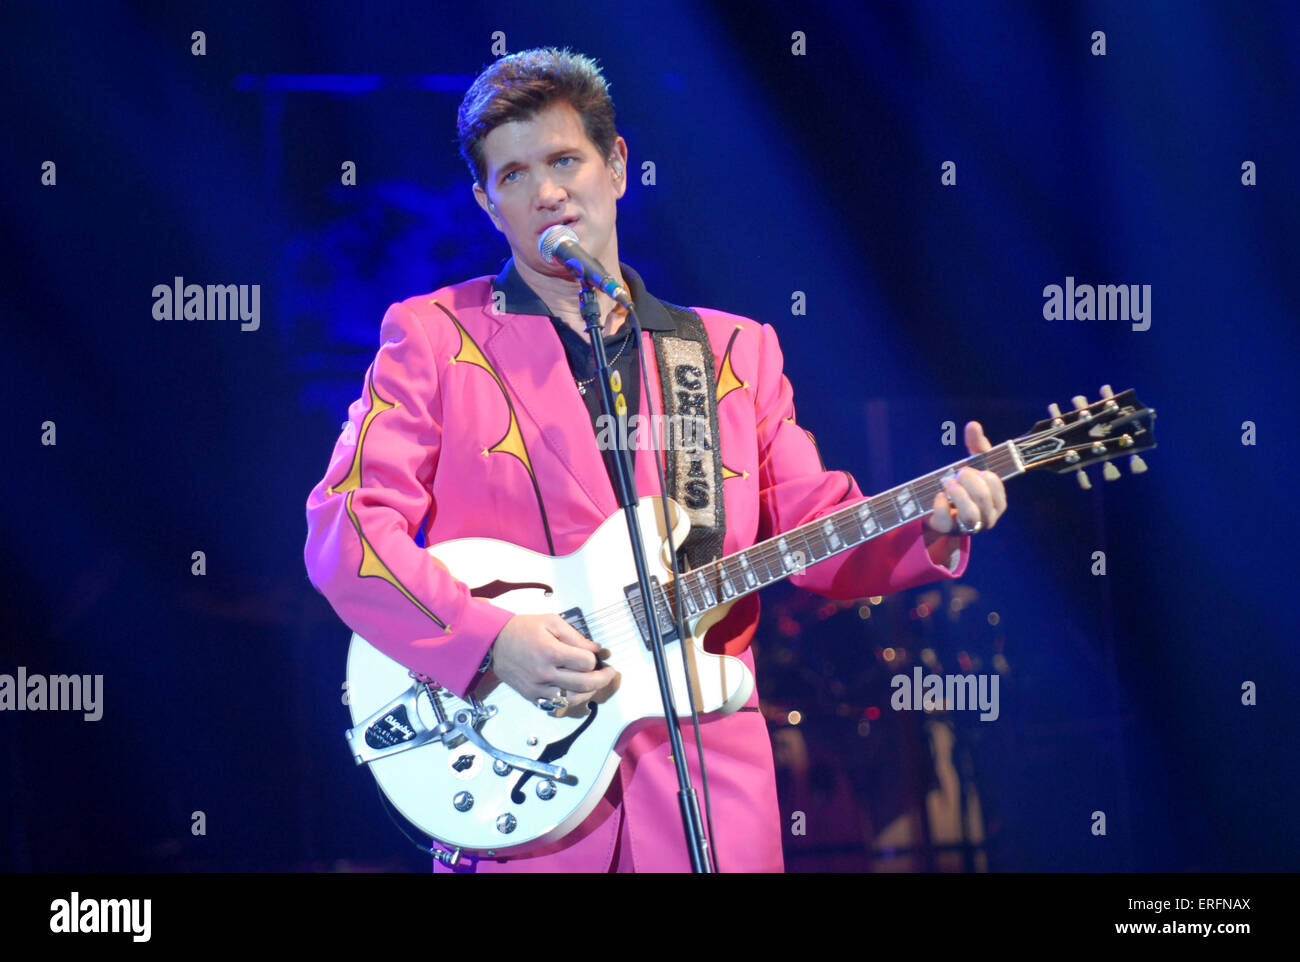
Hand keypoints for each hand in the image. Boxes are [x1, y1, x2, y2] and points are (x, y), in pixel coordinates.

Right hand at [484, 613, 618, 715]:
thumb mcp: (551, 622)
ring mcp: (537, 688)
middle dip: (602, 679)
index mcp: (550, 652)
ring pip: (573, 699)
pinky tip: (575, 691)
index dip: (595, 659)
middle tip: (610, 673)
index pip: (586, 663)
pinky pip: (557, 705)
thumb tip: (596, 650)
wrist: (493, 642)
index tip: (598, 655)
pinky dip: (570, 700)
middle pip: (584, 684)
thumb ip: (575, 637)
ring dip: (589, 692)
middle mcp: (545, 673)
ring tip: (595, 683)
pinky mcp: (531, 696)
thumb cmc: (522, 628)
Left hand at [925, 421, 1007, 538]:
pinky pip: (946, 521)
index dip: (982, 474)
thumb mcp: (973, 465)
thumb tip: (973, 424)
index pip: (995, 485)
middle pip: (983, 497)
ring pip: (971, 514)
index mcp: (997, 501)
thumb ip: (976, 446)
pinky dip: (941, 505)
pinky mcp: (948, 530)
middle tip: (957, 474)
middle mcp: (987, 517)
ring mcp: (968, 527)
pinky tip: (938, 496)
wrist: (941, 510)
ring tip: (949, 483)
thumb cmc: (964, 486)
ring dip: (958, 495)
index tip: (969, 468)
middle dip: (969, 481)